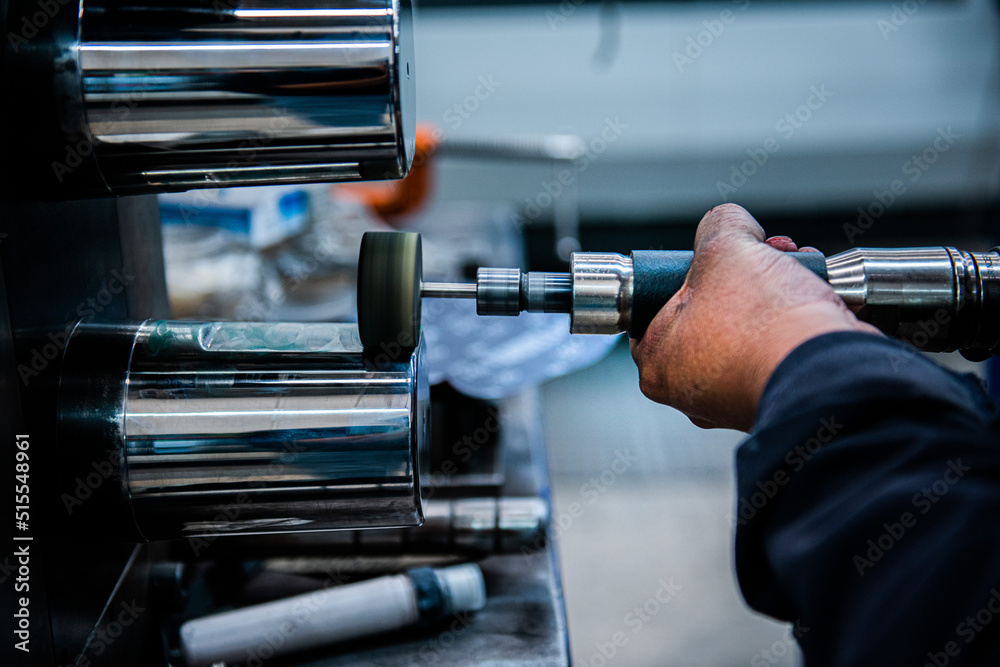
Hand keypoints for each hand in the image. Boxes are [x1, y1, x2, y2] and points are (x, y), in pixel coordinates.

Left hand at [629, 204, 880, 431]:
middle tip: (764, 255)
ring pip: (749, 328)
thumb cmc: (765, 325)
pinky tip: (815, 295)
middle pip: (710, 312)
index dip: (691, 271)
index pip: (656, 306)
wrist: (830, 370)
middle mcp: (691, 390)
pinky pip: (779, 348)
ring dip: (775, 291)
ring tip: (796, 269)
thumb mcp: (725, 247)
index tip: (716, 259)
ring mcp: (735, 398)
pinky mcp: (778, 396)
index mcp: (659, 362)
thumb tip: (729, 223)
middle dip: (743, 274)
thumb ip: (719, 224)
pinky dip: (796, 322)